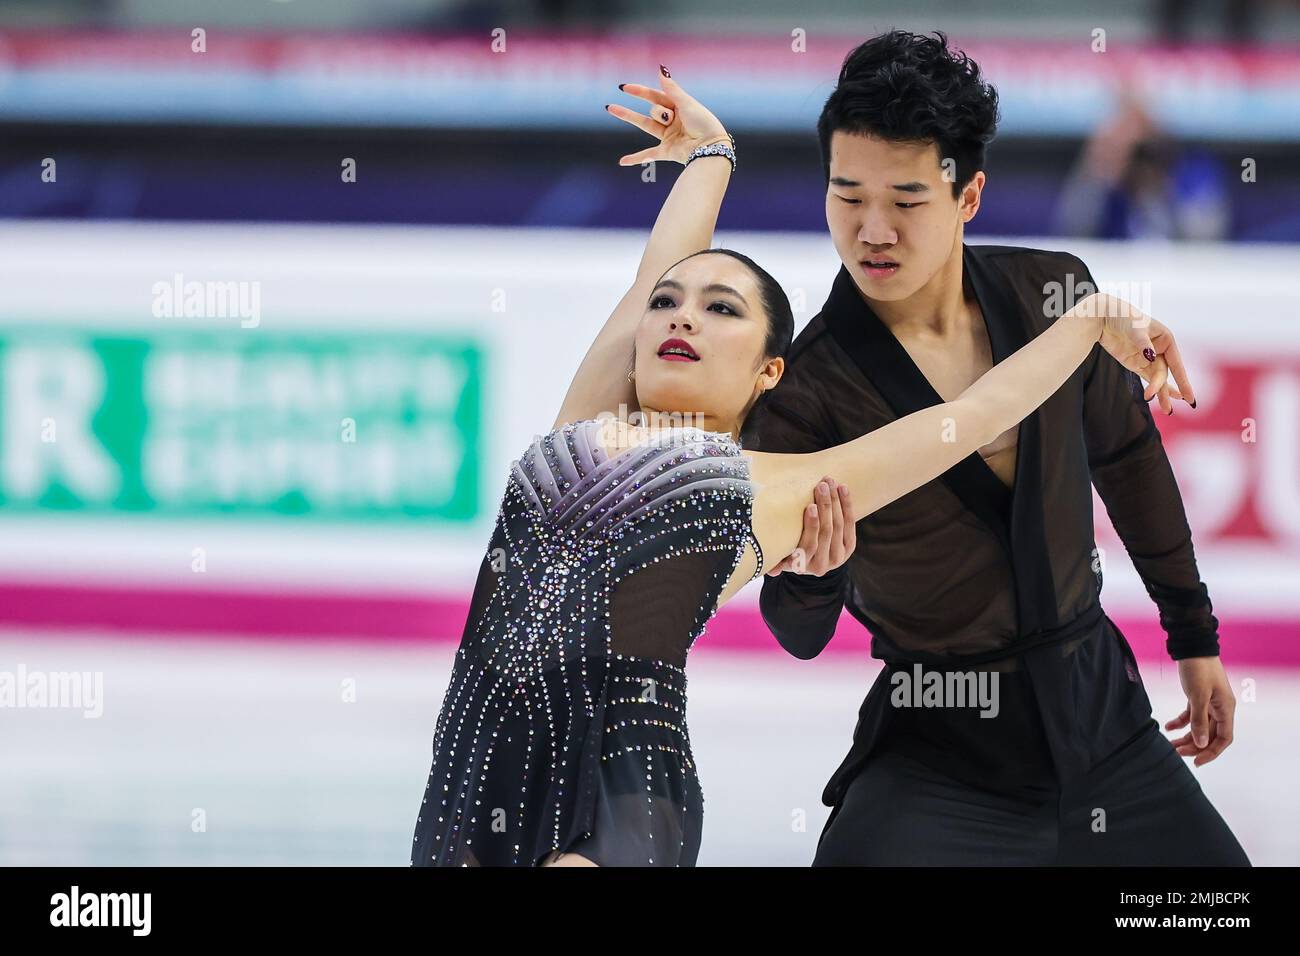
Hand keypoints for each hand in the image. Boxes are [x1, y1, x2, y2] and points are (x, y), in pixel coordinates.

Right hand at [605, 68, 728, 166]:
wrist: (710, 147)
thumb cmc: (703, 122)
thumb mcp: (686, 103)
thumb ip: (671, 89)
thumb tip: (660, 69)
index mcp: (679, 107)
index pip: (655, 96)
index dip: (640, 92)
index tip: (625, 88)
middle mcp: (673, 121)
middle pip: (653, 111)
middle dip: (636, 107)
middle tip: (611, 106)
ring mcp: (668, 137)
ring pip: (648, 125)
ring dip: (632, 118)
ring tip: (612, 109)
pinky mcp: (667, 152)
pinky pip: (649, 155)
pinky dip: (636, 159)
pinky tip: (622, 161)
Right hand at [767, 477, 855, 575]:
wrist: (809, 559)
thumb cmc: (786, 549)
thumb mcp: (778, 554)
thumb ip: (774, 559)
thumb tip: (771, 570)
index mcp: (801, 566)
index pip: (809, 545)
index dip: (812, 525)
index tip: (810, 506)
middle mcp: (821, 565)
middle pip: (826, 531)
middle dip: (825, 506)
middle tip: (821, 486)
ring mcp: (837, 557)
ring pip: (839, 525)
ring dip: (835, 501)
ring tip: (830, 482)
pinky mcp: (848, 547)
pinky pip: (850, 523)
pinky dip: (847, 504)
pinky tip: (842, 489)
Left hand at [1084, 293, 1195, 415]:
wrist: (1103, 316)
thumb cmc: (1123, 317)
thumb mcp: (1134, 327)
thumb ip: (1143, 343)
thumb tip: (1152, 357)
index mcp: (1166, 339)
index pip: (1177, 363)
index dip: (1183, 380)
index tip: (1190, 396)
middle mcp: (1161, 349)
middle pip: (1164, 373)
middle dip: (1163, 389)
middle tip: (1167, 408)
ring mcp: (1148, 358)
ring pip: (1158, 379)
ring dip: (1162, 393)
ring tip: (1167, 410)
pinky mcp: (1136, 363)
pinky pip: (1148, 378)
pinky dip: (1153, 388)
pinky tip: (1160, 398)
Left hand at [1164, 657, 1235, 765]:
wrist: (1192, 646)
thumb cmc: (1198, 669)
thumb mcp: (1198, 695)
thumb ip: (1199, 720)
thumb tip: (1201, 743)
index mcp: (1226, 708)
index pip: (1224, 738)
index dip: (1211, 752)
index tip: (1196, 761)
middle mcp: (1220, 707)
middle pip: (1210, 734)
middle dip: (1194, 746)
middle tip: (1176, 753)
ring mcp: (1209, 702)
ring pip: (1199, 726)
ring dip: (1186, 736)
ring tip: (1170, 744)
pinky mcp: (1198, 696)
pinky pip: (1191, 715)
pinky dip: (1180, 722)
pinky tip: (1167, 727)